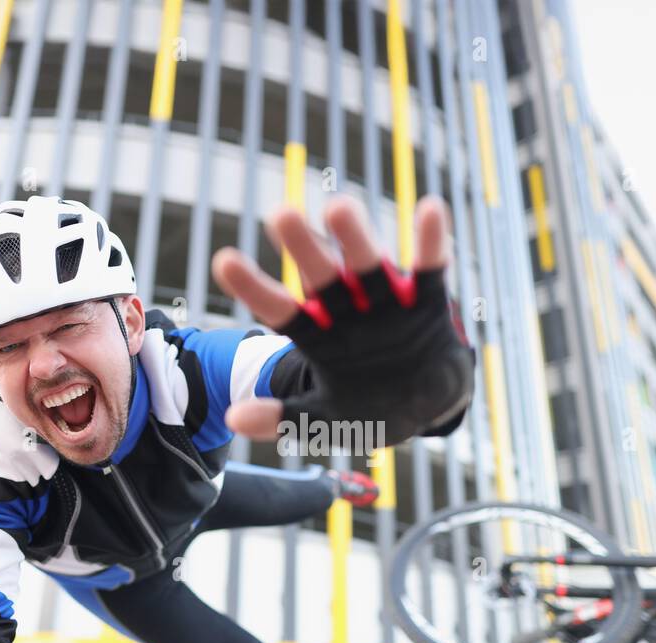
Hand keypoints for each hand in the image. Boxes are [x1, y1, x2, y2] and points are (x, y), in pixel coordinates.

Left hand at [210, 195, 474, 445]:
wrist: (426, 406)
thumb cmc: (367, 407)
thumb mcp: (323, 420)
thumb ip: (281, 419)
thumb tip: (232, 419)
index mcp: (316, 335)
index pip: (279, 309)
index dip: (254, 288)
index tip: (224, 261)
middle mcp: (346, 309)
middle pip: (321, 277)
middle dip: (304, 249)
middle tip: (281, 214)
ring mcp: (385, 301)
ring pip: (367, 265)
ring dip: (355, 238)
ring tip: (340, 209)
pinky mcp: (426, 300)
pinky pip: (429, 270)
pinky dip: (430, 242)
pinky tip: (431, 210)